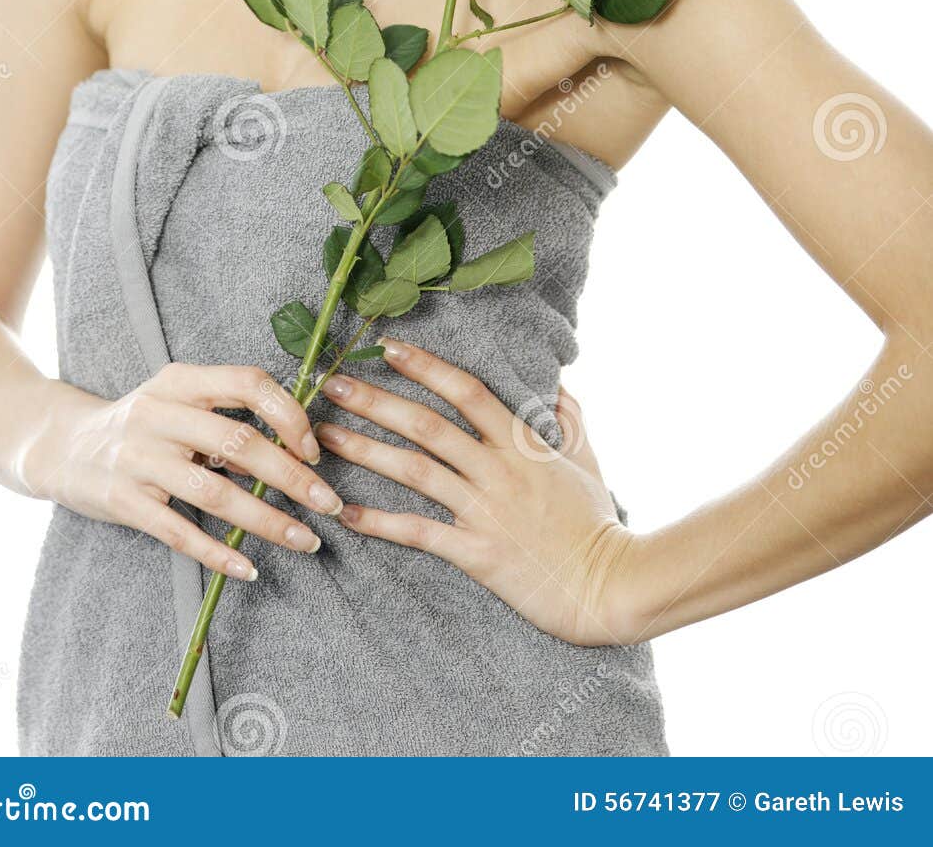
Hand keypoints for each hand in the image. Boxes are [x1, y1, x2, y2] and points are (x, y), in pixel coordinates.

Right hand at [24, 363, 345, 576]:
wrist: (63, 446)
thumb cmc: (141, 425)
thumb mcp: (178, 403)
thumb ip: (227, 419)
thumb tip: (293, 451)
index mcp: (181, 380)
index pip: (248, 382)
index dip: (289, 414)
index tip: (314, 449)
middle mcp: (159, 413)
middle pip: (239, 441)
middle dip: (292, 476)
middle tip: (329, 503)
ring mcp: (138, 457)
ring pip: (215, 492)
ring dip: (267, 520)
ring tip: (305, 540)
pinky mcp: (123, 500)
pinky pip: (178, 531)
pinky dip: (217, 553)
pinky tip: (248, 569)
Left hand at [313, 339, 642, 645]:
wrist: (610, 585)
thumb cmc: (596, 523)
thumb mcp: (586, 459)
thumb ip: (567, 418)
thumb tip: (556, 385)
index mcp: (520, 442)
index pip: (465, 390)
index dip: (424, 365)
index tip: (387, 347)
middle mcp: (497, 469)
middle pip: (426, 424)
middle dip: (374, 401)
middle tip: (331, 384)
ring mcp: (485, 510)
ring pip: (414, 470)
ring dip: (364, 450)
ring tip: (322, 438)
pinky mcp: (476, 552)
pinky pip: (418, 532)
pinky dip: (379, 521)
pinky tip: (346, 512)